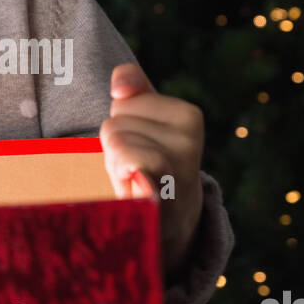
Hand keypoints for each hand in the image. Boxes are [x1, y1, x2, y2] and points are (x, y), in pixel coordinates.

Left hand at [99, 63, 204, 280]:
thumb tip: (119, 88)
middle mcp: (189, 143)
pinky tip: (136, 186)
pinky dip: (130, 175)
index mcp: (187, 115)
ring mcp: (178, 174)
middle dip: (116, 146)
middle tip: (135, 168)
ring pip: (115, 147)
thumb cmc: (150, 158)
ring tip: (135, 181)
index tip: (139, 144)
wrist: (172, 217)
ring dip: (115, 167)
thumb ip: (134, 85)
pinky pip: (137, 169)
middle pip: (114, 125)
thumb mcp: (145, 116)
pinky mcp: (164, 202)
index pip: (121, 101)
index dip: (120, 124)